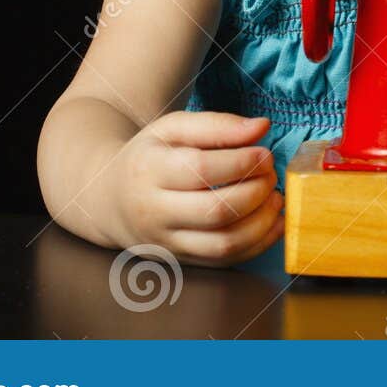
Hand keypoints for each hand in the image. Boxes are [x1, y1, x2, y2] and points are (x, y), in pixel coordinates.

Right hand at [108, 111, 283, 267]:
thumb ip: (217, 124)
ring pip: (223, 244)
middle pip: (215, 211)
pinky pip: (226, 261)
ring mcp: (167, 242)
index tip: (265, 153)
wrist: (111, 198)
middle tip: (270, 174)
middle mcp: (154, 212)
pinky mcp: (182, 261)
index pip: (200, 170)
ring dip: (262, 221)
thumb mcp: (173, 129)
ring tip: (275, 197)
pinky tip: (273, 221)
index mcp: (148, 171)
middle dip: (255, 192)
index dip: (241, 163)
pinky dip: (258, 244)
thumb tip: (262, 126)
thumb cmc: (150, 157)